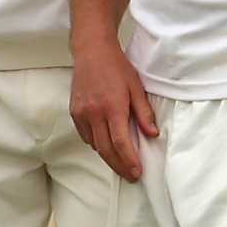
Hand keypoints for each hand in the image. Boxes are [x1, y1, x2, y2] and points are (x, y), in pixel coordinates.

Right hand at [69, 41, 158, 182]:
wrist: (92, 51)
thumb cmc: (117, 67)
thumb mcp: (136, 87)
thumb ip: (144, 113)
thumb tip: (152, 134)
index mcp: (112, 107)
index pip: (121, 143)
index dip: (129, 160)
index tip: (137, 172)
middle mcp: (94, 113)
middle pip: (106, 149)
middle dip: (119, 166)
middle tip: (130, 176)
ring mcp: (82, 113)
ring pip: (95, 145)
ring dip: (108, 156)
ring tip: (120, 162)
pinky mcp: (74, 112)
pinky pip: (86, 135)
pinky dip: (96, 143)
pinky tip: (105, 144)